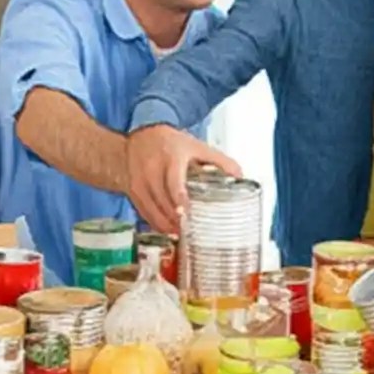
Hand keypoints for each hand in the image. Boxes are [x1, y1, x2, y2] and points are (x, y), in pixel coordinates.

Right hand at [125, 125, 241, 233]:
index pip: (173, 179)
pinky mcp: (133, 191)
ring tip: (179, 233)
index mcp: (171, 156)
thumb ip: (218, 160)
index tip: (185, 211)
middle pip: (161, 198)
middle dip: (174, 216)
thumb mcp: (195, 146)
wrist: (137, 140)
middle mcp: (152, 168)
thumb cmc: (169, 143)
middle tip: (187, 229)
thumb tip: (240, 175)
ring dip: (165, 223)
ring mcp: (140, 180)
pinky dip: (155, 223)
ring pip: (151, 208)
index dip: (178, 197)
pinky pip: (143, 211)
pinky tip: (167, 229)